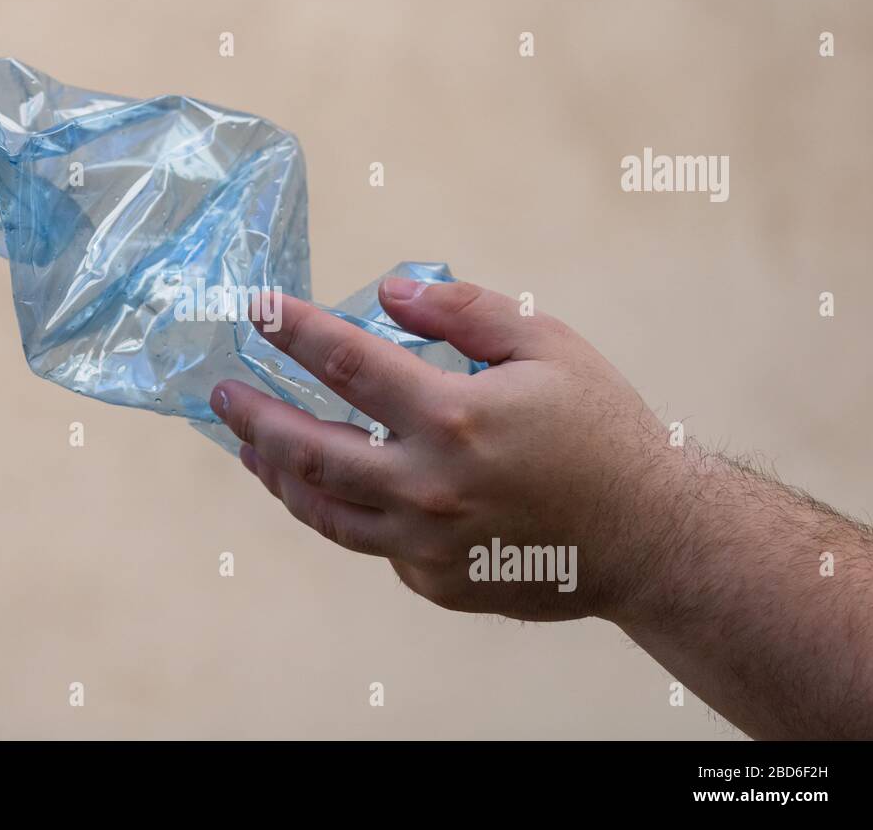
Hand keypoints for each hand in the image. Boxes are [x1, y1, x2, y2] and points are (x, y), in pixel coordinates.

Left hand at [210, 277, 677, 621]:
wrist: (650, 536)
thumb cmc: (601, 430)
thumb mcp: (548, 345)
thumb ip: (465, 311)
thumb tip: (390, 290)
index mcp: (454, 417)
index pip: (347, 362)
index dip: (293, 331)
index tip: (257, 308)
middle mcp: (427, 486)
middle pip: (308, 449)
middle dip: (255, 416)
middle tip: (222, 394)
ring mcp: (425, 543)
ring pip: (323, 510)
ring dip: (279, 475)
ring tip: (253, 449)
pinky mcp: (434, 581)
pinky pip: (372, 543)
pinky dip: (347, 512)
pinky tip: (335, 490)